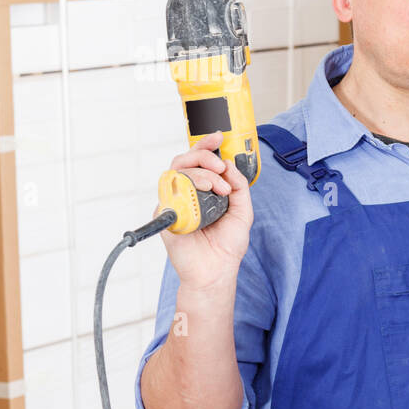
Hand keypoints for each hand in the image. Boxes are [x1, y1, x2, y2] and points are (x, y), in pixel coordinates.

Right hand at [156, 131, 253, 290]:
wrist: (216, 271)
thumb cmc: (226, 245)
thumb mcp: (242, 211)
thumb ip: (239, 187)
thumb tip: (229, 165)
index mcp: (204, 190)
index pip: (200, 161)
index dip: (206, 146)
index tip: (218, 137)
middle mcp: (187, 193)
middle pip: (184, 160)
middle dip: (203, 157)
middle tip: (220, 168)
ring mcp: (175, 203)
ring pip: (177, 173)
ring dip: (200, 174)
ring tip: (219, 188)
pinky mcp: (166, 215)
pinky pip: (169, 195)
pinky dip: (186, 193)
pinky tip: (201, 201)